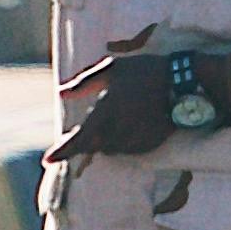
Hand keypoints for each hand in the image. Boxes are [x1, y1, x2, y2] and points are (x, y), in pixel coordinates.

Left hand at [51, 50, 230, 160]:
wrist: (183, 82)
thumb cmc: (144, 71)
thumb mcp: (112, 69)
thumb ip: (84, 83)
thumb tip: (61, 93)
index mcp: (105, 112)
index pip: (79, 139)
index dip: (62, 151)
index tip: (47, 160)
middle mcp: (119, 130)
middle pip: (93, 147)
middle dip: (84, 143)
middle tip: (80, 136)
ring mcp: (135, 139)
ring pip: (111, 150)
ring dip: (105, 142)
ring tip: (115, 121)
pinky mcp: (150, 144)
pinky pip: (129, 150)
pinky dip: (123, 143)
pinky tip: (128, 127)